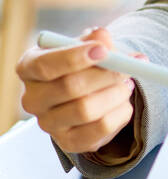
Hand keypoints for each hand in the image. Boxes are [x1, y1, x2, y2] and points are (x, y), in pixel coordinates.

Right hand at [16, 25, 148, 155]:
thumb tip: (102, 36)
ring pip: (87, 110)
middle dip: (105, 75)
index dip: (75, 57)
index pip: (45, 65)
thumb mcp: (86, 46)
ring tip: (127, 84)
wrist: (88, 94)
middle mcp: (32, 99)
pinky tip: (123, 103)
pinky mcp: (69, 142)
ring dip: (116, 94)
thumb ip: (95, 40)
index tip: (104, 50)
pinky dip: (120, 113)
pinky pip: (101, 129)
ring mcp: (48, 124)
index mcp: (29, 69)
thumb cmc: (83, 65)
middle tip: (128, 67)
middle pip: (69, 87)